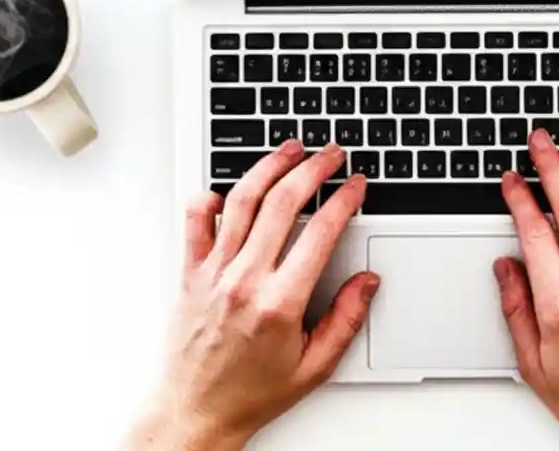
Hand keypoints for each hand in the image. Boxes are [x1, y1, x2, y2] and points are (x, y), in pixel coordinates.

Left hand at [127, 141, 376, 450]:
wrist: (195, 410)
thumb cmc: (251, 392)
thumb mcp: (315, 366)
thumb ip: (346, 320)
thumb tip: (367, 282)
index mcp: (279, 302)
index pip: (320, 231)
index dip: (344, 200)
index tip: (355, 185)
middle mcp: (244, 280)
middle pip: (281, 202)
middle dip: (313, 168)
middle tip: (330, 154)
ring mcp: (214, 272)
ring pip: (242, 200)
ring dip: (269, 166)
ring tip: (290, 149)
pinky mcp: (190, 273)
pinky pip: (196, 221)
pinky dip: (210, 196)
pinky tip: (229, 185)